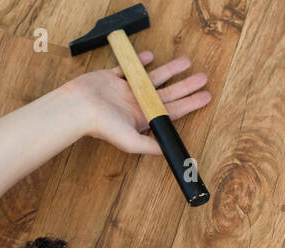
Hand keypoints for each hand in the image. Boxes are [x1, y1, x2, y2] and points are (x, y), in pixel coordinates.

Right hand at [64, 51, 210, 154]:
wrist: (78, 107)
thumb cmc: (102, 126)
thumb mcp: (131, 141)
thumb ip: (152, 146)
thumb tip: (171, 154)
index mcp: (143, 118)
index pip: (173, 110)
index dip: (191, 103)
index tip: (206, 96)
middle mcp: (137, 104)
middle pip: (168, 93)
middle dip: (186, 85)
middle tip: (203, 78)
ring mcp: (125, 89)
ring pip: (153, 78)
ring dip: (169, 70)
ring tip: (186, 62)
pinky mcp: (112, 77)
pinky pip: (128, 67)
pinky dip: (139, 62)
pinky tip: (151, 57)